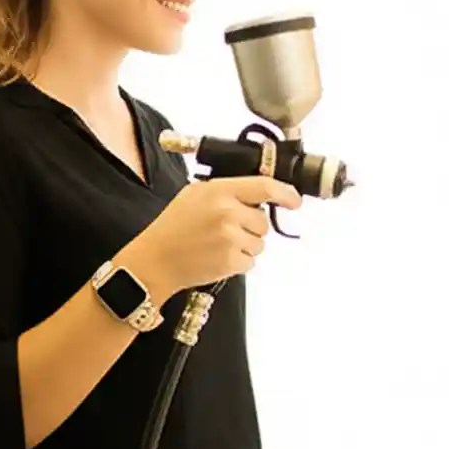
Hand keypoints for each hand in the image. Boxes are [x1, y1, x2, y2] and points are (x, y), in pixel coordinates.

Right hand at [130, 177, 301, 297]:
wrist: (154, 261)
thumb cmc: (173, 226)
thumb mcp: (195, 193)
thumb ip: (227, 190)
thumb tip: (258, 192)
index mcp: (219, 190)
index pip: (266, 186)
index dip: (286, 194)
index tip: (294, 201)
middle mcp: (228, 212)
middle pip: (263, 221)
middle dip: (251, 227)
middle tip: (226, 230)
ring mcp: (230, 238)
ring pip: (260, 243)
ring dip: (245, 246)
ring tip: (218, 245)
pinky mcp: (231, 262)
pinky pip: (251, 261)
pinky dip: (238, 262)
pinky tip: (217, 257)